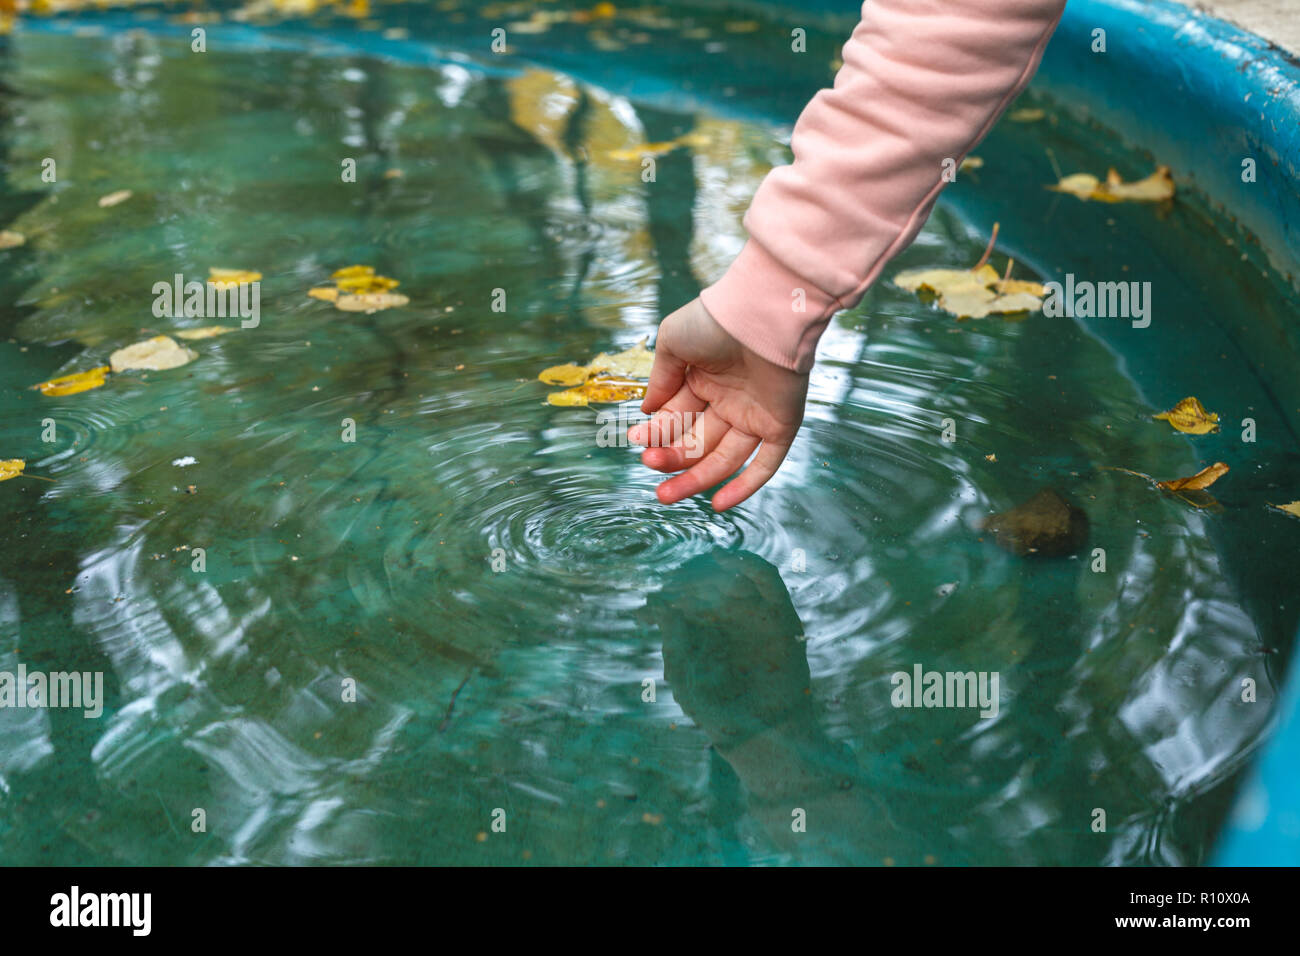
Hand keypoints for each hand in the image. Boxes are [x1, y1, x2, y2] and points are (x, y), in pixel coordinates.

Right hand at [627, 297, 808, 510]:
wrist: (761, 313)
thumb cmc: (715, 321)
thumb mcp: (672, 343)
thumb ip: (660, 379)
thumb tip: (647, 411)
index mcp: (703, 380)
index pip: (676, 417)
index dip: (656, 432)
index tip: (636, 440)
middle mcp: (728, 401)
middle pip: (696, 441)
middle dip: (670, 456)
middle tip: (648, 464)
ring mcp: (755, 415)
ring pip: (723, 458)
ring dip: (694, 478)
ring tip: (664, 495)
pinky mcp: (781, 426)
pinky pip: (764, 464)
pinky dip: (744, 486)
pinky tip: (717, 504)